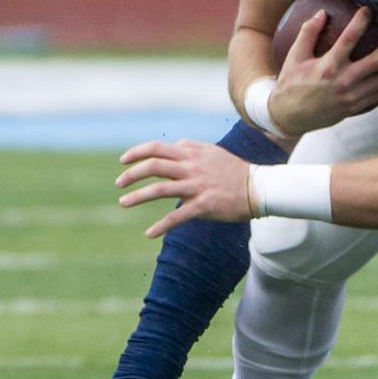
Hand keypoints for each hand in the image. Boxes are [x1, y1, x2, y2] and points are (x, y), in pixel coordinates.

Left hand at [116, 140, 252, 238]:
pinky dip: (161, 226)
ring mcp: (197, 187)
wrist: (258, 188)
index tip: (123, 161)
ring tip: (123, 202)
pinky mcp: (204, 206)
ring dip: (137, 196)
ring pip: (160, 190)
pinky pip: (177, 216)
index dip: (137, 152)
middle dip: (132, 174)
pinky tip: (149, 233)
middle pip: (154, 166)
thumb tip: (176, 145)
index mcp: (192, 155)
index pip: (157, 148)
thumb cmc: (235, 171)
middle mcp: (192, 168)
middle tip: (119, 183)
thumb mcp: (214, 152)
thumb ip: (193, 147)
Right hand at [269, 7, 377, 135]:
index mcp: (328, 67)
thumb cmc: (291, 84)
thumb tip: (322, 12)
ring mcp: (353, 97)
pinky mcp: (357, 107)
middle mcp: (344, 82)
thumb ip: (308, 32)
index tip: (369, 9)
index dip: (362, 21)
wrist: (289, 117)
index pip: (350, 38)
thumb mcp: (294, 56)